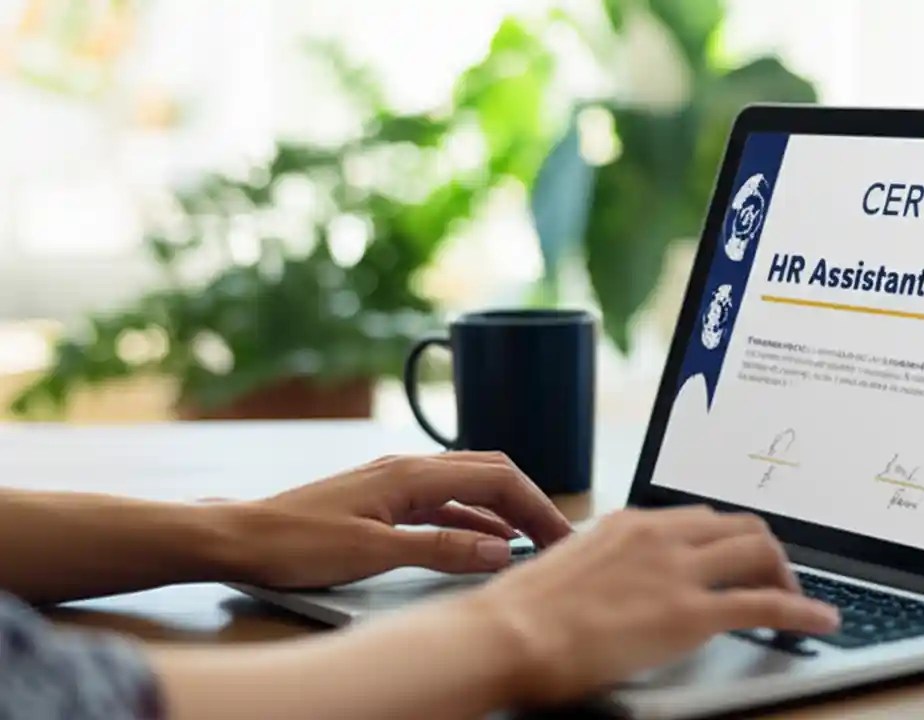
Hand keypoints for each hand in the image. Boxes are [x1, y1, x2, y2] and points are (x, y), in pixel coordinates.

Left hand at [230, 452, 572, 587]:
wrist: (241, 537)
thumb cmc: (297, 542)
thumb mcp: (374, 553)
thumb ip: (441, 549)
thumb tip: (499, 549)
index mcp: (412, 473)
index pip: (496, 480)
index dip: (535, 507)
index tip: (561, 536)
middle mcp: (409, 467)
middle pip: (490, 473)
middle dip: (530, 502)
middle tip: (558, 536)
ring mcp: (396, 481)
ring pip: (469, 485)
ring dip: (504, 510)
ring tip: (532, 540)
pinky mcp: (385, 498)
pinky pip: (445, 501)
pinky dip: (474, 518)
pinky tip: (485, 542)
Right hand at [447, 506, 839, 706]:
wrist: (506, 634)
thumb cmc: (523, 613)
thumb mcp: (570, 568)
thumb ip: (606, 565)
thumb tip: (621, 581)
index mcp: (631, 523)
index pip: (700, 517)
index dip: (730, 539)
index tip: (740, 555)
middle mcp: (660, 534)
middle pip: (740, 525)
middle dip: (767, 550)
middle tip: (775, 578)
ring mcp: (678, 570)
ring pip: (761, 551)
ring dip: (787, 574)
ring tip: (797, 600)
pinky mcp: (691, 612)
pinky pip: (767, 603)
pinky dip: (802, 610)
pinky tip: (818, 621)